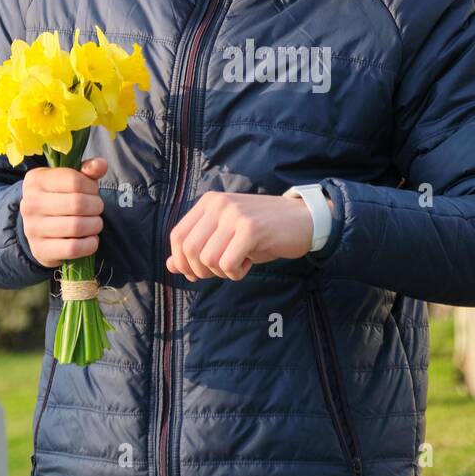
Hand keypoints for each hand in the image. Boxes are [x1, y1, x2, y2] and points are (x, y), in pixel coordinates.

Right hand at [19, 158, 106, 267]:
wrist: (38, 228)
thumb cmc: (60, 198)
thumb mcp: (70, 179)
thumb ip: (88, 170)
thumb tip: (101, 165)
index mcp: (36, 180)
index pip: (74, 181)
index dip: (91, 187)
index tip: (93, 192)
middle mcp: (30, 203)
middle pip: (78, 204)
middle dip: (96, 207)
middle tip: (97, 209)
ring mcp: (33, 228)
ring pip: (77, 226)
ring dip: (95, 225)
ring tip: (94, 223)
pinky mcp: (40, 250)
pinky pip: (74, 248)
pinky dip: (90, 244)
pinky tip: (90, 239)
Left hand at [165, 190, 319, 281]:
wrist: (303, 220)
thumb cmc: (264, 231)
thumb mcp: (226, 236)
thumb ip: (199, 247)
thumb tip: (171, 266)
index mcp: (209, 202)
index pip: (177, 235)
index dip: (182, 260)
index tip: (195, 273)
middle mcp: (218, 204)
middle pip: (189, 249)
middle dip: (200, 270)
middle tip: (221, 270)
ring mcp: (234, 215)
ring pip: (208, 259)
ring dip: (222, 272)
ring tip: (240, 261)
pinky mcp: (251, 229)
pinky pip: (228, 264)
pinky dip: (236, 273)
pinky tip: (249, 262)